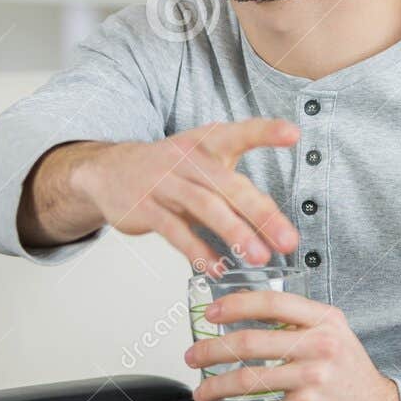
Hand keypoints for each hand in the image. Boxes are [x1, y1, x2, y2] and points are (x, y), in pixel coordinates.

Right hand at [72, 119, 302, 272]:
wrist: (107, 172)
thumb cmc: (170, 172)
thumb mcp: (202, 167)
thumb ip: (238, 190)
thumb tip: (277, 225)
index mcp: (205, 143)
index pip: (238, 134)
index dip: (264, 132)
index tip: (292, 134)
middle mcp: (186, 160)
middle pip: (228, 184)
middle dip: (260, 213)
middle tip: (288, 240)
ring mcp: (163, 183)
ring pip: (204, 206)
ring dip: (234, 232)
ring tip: (260, 257)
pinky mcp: (145, 208)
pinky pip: (174, 231)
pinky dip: (197, 251)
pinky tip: (217, 268)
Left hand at [185, 288, 400, 400]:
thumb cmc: (351, 377)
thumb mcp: (334, 336)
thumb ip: (299, 324)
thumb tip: (248, 319)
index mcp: (323, 320)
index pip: (271, 301)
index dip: (235, 304)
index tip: (210, 313)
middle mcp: (319, 344)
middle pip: (249, 341)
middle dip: (211, 350)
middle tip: (193, 357)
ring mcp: (314, 377)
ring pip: (248, 379)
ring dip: (216, 388)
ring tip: (203, 393)